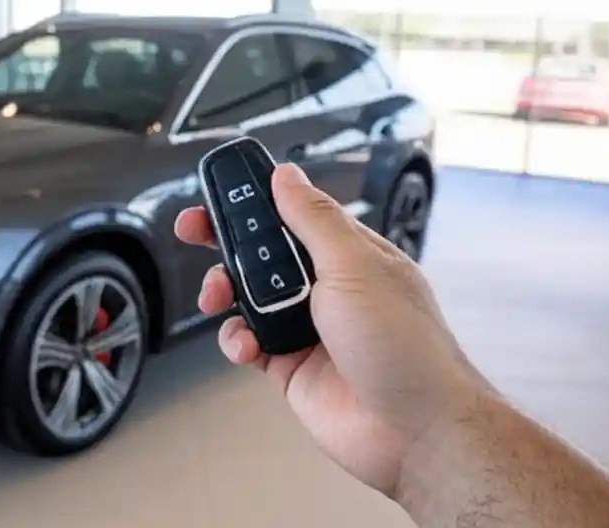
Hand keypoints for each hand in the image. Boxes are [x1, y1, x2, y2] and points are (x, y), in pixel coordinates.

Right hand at [174, 163, 490, 495]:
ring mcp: (309, 328)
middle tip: (194, 231)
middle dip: (226, 242)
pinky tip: (246, 345)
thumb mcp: (354, 266)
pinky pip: (249, 342)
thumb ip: (314, 219)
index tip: (218, 191)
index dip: (255, 199)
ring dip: (227, 294)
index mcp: (350, 253)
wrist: (414, 432)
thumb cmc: (405, 347)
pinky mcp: (291, 366)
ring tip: (219, 298)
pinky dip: (237, 340)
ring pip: (249, 297)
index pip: (294, 212)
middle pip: (263, 252)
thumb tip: (287, 176)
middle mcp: (329, 287)